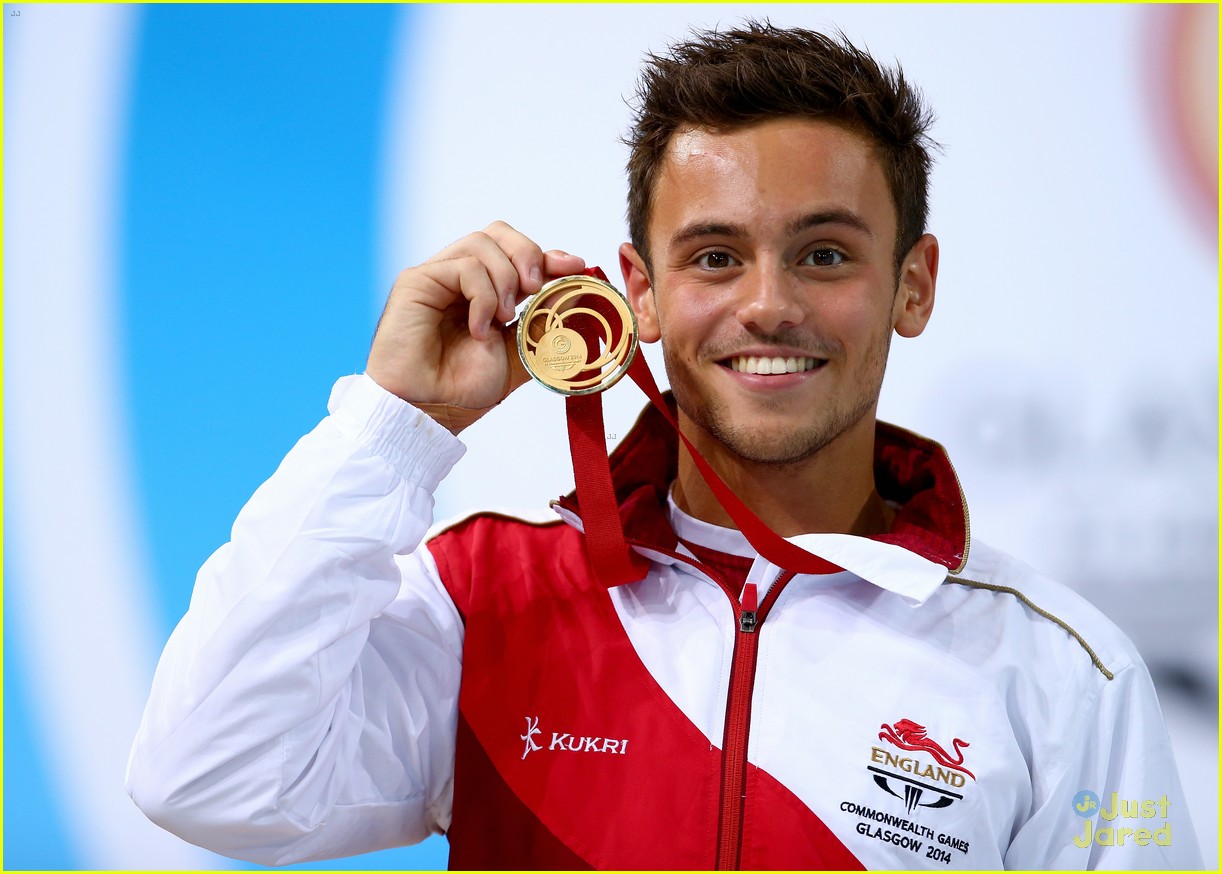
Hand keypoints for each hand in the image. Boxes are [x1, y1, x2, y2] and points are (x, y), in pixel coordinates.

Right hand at [367, 221, 585, 432]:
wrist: (427, 411)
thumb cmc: (462, 389)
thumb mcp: (520, 355)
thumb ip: (545, 324)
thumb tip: (578, 292)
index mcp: (485, 293)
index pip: (517, 256)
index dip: (547, 255)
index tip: (576, 266)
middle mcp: (460, 280)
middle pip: (498, 234)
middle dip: (527, 253)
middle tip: (536, 288)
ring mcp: (438, 278)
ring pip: (482, 243)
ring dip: (505, 278)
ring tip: (503, 318)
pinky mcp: (418, 282)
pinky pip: (464, 266)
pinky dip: (482, 295)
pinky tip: (478, 328)